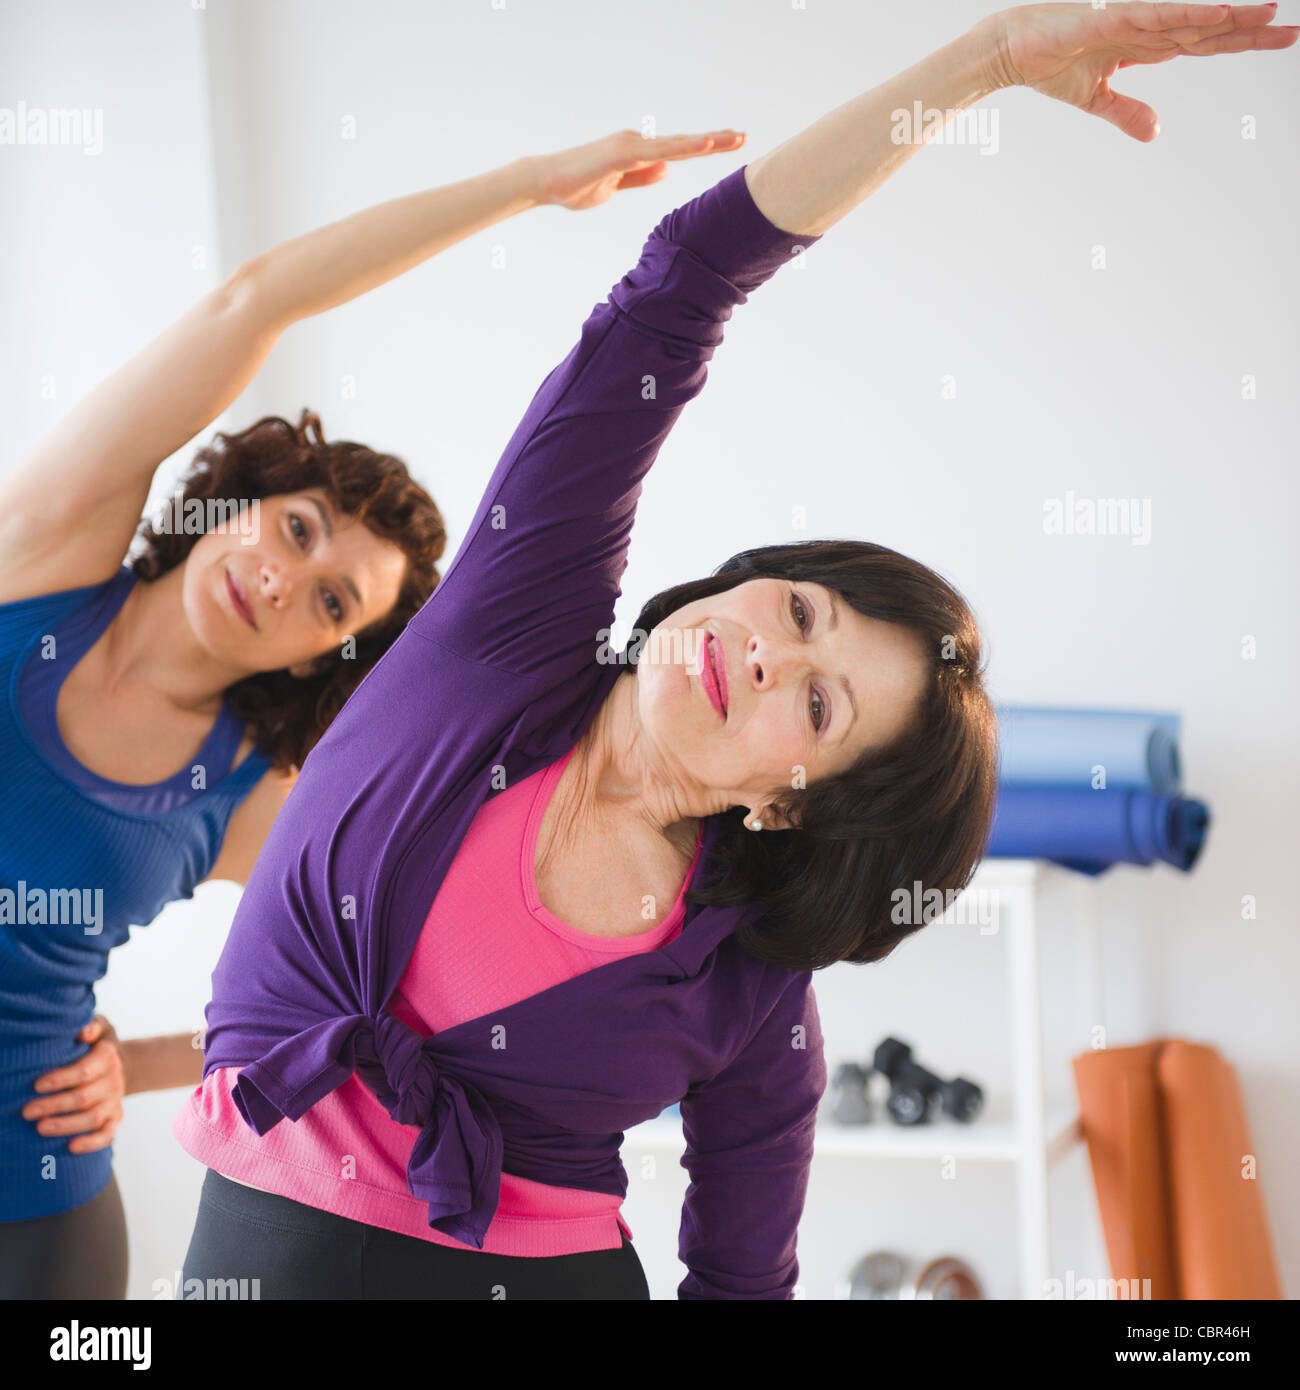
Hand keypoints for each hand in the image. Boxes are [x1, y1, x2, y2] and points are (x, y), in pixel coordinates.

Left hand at [22, 1015, 129, 1153]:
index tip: (36, 1085)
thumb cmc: (96, 1045)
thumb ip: (91, 1026)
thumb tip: (82, 1032)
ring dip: (65, 1125)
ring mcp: (116, 1101)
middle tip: (26, 1111)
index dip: (61, 1079)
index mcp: (108, 1057)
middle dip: (54, 1105)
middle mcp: (114, 1080)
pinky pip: (106, 1135)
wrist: (121, 1064)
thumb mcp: (100, 1027)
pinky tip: (70, 1147)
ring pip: (92, 1118)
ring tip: (39, 1128)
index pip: (85, 1070)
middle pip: (84, 1098)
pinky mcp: (116, 1119)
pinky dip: (91, 1143)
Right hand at [536, 128, 745, 209]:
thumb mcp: (616, 185)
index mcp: (637, 154)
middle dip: (715, 141)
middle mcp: (638, 144)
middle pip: (683, 143)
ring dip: (707, 141)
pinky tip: (705, 145)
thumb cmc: (576, 186)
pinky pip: (660, 150)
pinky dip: (684, 147)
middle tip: (744, 137)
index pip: (677, 151)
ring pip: (677, 144)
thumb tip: (666, 169)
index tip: (729, 145)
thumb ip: (641, 177)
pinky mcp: (623, 152)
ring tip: (735, 138)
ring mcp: (631, 145)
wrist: (547, 184)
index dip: (703, 148)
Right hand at [985, 2, 1296, 139]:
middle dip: (1250, 29)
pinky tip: (1219, 13)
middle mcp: (1147, 25)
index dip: (1241, 41)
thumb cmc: (1048, 65)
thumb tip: (1156, 133)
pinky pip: (1158, 14)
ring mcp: (1131, 18)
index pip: (1204, 42)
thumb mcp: (1094, 98)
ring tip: (1268, 13)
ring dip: (1229, 17)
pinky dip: (1188, 13)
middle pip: (1208, 28)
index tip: (1278, 39)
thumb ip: (1126, 112)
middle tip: (1292, 31)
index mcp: (1146, 42)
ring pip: (1190, 18)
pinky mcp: (1111, 17)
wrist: (1010, 51)